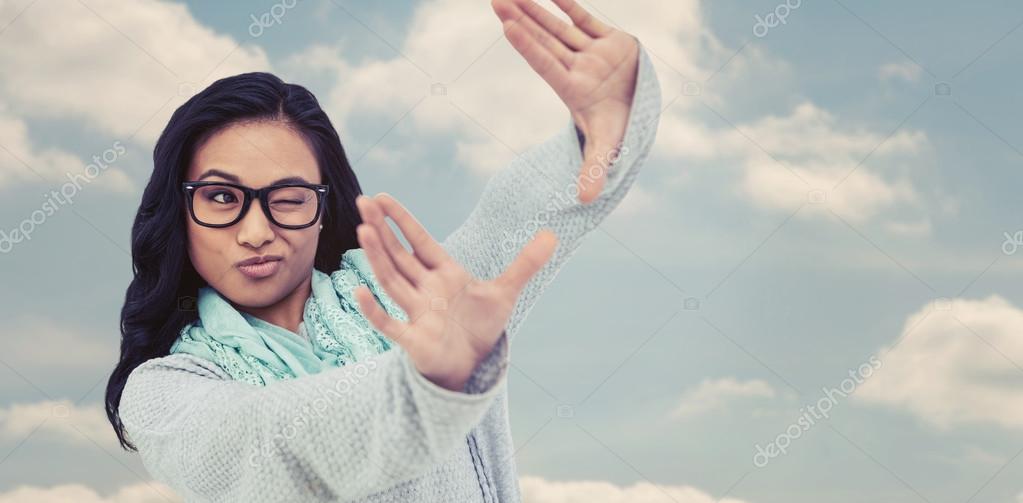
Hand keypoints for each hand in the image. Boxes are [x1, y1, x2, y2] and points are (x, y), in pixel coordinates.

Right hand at [352, 193, 557, 391]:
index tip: (382, 197)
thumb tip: (553, 235)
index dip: (402, 220)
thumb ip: (526, 264)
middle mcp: (425, 289)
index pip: (419, 241)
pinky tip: (360, 292)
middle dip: (382, 230)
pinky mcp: (414, 339)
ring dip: (378, 258)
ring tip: (363, 231)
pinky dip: (375, 310)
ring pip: (392, 281)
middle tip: (363, 202)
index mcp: (444, 273)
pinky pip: (389, 324)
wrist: (472, 365)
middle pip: (399, 255)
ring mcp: (416, 313)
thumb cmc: (479, 327)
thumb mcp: (506, 292)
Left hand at [492, 0, 639, 203]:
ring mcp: (592, 52)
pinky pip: (585, 18)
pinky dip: (568, 3)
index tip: (507, 27)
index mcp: (574, 89)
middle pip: (544, 40)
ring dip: (536, 9)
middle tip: (496, 2)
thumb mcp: (607, 147)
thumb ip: (595, 170)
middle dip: (522, 20)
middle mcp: (578, 67)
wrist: (642, 113)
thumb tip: (586, 200)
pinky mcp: (610, 40)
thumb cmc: (621, 129)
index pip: (545, 64)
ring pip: (560, 27)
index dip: (528, 46)